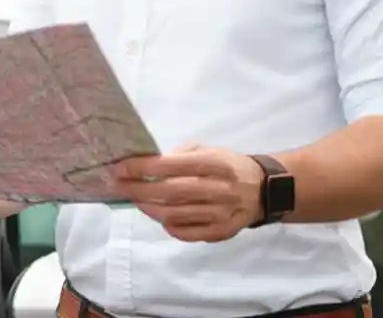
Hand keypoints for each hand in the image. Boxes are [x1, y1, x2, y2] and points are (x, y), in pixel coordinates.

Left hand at [111, 144, 263, 242]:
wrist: (262, 190)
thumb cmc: (228, 165)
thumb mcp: (208, 150)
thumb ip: (179, 156)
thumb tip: (146, 164)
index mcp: (215, 164)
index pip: (173, 166)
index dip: (143, 168)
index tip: (120, 168)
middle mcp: (219, 190)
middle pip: (170, 193)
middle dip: (140, 190)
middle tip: (119, 186)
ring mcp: (221, 214)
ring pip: (175, 215)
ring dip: (150, 208)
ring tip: (137, 201)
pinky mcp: (221, 232)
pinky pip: (187, 233)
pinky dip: (169, 226)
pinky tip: (160, 216)